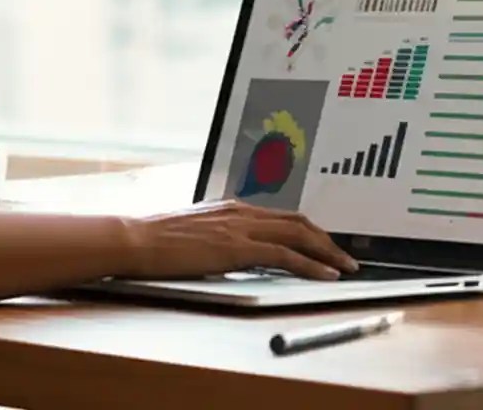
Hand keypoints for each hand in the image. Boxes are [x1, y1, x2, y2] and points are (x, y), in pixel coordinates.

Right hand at [122, 201, 358, 280]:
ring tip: (345, 267)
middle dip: (326, 240)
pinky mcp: (237, 247)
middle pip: (298, 221)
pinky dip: (310, 264)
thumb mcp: (195, 233)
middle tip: (345, 257)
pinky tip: (324, 275)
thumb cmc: (157, 241)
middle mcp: (242, 212)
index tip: (324, 244)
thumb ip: (218, 236)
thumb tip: (233, 251)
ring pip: (298, 234)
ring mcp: (241, 227)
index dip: (309, 230)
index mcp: (232, 208)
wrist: (137, 240)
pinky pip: (284, 255)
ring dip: (327, 252)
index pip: (282, 216)